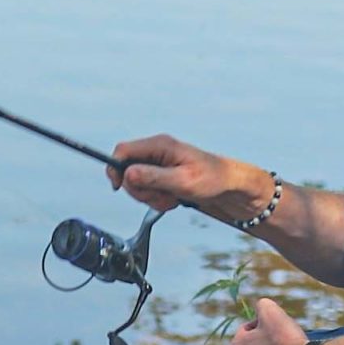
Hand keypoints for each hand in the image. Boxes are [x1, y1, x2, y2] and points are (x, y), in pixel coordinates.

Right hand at [107, 134, 273, 219]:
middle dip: (139, 190)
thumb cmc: (211, 179)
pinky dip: (157, 199)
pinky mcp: (162, 174)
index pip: (123, 150)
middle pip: (127, 170)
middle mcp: (156, 151)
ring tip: (171, 199)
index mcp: (160, 145)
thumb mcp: (182, 181)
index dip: (115, 168)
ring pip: (136, 183)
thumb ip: (153, 177)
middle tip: (160, 197)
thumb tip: (128, 174)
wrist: (228, 186)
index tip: (118, 187)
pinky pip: (147, 189)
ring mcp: (158, 163)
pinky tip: (173, 199)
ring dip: (150, 197)